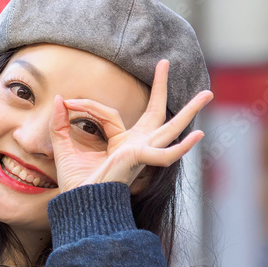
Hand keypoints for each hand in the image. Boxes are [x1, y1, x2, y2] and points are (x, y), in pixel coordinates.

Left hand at [48, 60, 213, 192]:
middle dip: (161, 88)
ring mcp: (142, 153)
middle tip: (166, 62)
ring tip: (208, 93)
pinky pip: (164, 156)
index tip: (67, 101)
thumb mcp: (64, 147)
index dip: (85, 105)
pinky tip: (197, 136)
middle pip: (156, 114)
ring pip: (171, 129)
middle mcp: (137, 146)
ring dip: (189, 111)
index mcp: (123, 143)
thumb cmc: (76, 183)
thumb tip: (59, 98)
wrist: (79, 204)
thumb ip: (60, 124)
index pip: (109, 113)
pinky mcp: (140, 160)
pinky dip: (180, 148)